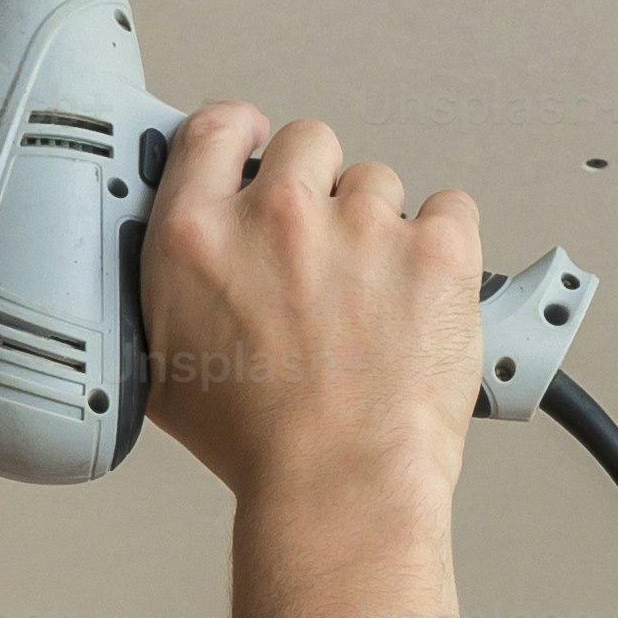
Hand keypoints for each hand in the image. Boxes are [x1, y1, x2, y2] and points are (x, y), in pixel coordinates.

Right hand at [137, 102, 483, 505]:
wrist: (337, 487)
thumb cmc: (259, 446)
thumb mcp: (165, 368)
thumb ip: (171, 294)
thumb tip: (182, 268)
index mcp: (199, 238)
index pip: (215, 130)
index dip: (243, 131)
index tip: (257, 142)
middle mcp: (277, 216)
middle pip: (309, 144)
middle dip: (321, 187)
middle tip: (329, 253)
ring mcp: (361, 226)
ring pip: (380, 185)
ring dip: (381, 229)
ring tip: (377, 301)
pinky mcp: (435, 249)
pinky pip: (451, 210)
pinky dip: (446, 247)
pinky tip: (426, 294)